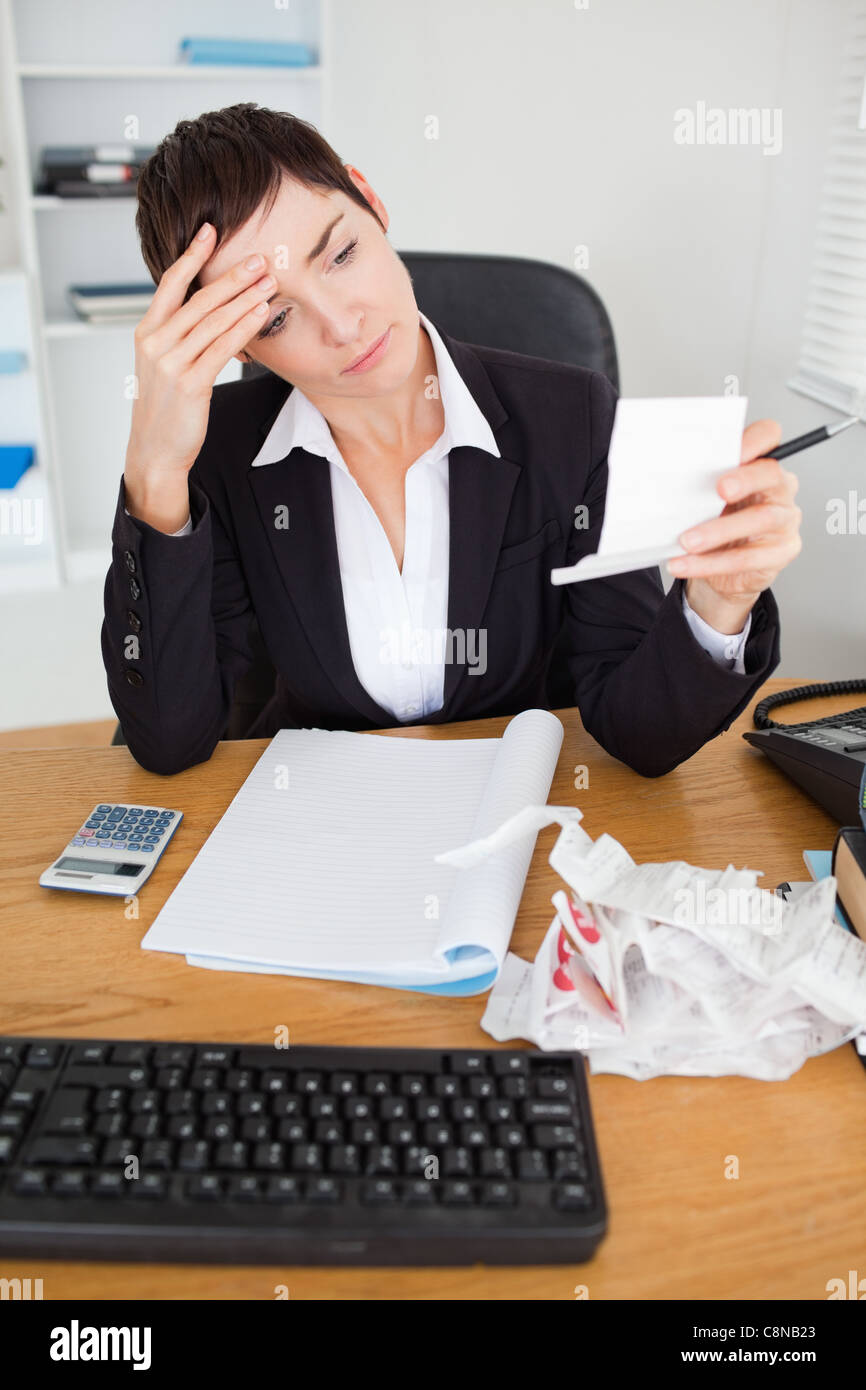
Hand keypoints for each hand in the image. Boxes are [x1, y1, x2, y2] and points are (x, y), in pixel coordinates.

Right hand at [126, 222, 275, 477]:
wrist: (156, 449)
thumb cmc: (167, 407)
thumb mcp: (165, 363)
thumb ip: (182, 335)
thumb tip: (215, 309)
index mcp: (147, 332)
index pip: (170, 284)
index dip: (191, 255)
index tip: (210, 230)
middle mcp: (156, 343)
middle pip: (199, 299)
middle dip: (232, 276)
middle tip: (260, 258)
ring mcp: (171, 363)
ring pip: (213, 322)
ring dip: (245, 300)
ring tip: (269, 283)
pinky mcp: (190, 383)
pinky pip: (221, 348)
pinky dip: (243, 329)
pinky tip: (260, 315)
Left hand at [667, 418, 802, 630]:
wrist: (722, 570)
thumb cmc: (715, 523)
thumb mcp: (705, 499)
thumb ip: (698, 483)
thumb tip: (664, 477)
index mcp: (760, 466)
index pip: (768, 436)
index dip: (753, 440)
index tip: (731, 450)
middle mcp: (779, 489)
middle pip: (770, 474)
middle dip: (744, 479)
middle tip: (719, 490)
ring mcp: (784, 520)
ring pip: (760, 519)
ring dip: (719, 531)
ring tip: (687, 541)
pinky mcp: (782, 552)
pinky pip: (747, 558)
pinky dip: (711, 563)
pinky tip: (686, 563)